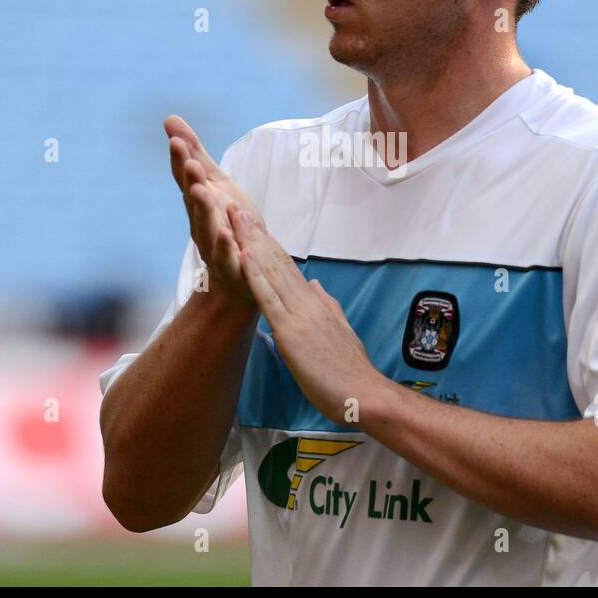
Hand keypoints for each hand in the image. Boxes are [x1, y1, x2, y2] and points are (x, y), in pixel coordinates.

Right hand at [165, 115, 261, 306]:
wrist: (237, 275)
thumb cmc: (225, 223)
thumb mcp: (215, 184)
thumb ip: (195, 154)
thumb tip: (169, 118)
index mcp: (198, 202)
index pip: (187, 179)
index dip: (181, 161)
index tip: (177, 140)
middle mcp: (200, 222)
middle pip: (194, 200)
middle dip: (191, 180)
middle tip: (190, 161)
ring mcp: (214, 245)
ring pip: (206, 226)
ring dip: (203, 209)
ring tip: (202, 191)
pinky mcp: (231, 265)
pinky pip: (228, 255)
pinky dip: (227, 246)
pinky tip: (228, 234)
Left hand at [227, 202, 383, 423]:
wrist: (362, 392)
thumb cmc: (350, 370)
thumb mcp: (339, 330)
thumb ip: (326, 305)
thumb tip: (314, 284)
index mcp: (314, 302)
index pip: (286, 265)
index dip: (267, 241)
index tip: (252, 221)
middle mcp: (306, 300)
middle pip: (275, 259)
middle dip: (254, 231)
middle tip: (236, 204)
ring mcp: (298, 313)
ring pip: (270, 270)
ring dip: (250, 241)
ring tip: (234, 216)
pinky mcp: (290, 331)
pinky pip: (269, 298)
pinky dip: (254, 275)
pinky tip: (242, 255)